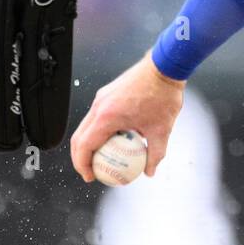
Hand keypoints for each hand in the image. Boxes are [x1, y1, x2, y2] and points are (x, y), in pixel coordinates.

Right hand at [70, 48, 185, 182]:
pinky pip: (95, 117)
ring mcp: (101, 98)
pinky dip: (97, 131)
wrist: (164, 66)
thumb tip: (150, 171)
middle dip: (80, 158)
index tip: (90, 177)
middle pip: (79, 137)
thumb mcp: (162, 130)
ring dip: (88, 144)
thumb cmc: (163, 95)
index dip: (82, 165)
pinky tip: (113, 139)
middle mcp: (99, 106)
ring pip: (85, 126)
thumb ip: (156, 154)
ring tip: (100, 158)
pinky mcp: (106, 93)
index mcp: (107, 117)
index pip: (84, 146)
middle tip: (91, 172)